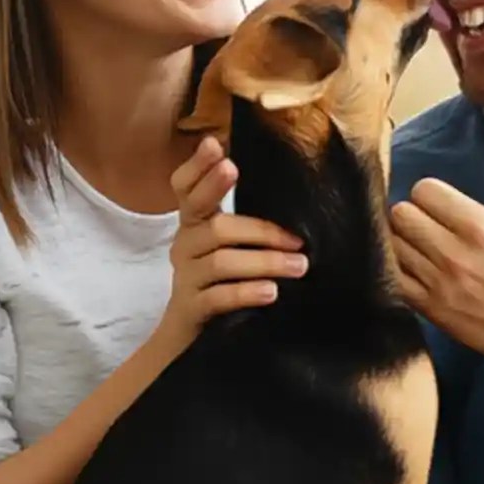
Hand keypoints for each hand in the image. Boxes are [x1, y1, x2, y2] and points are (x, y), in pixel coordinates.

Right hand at [157, 137, 307, 346]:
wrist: (187, 334)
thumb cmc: (220, 282)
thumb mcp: (230, 246)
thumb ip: (249, 222)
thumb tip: (297, 204)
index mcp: (193, 223)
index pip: (185, 188)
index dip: (198, 168)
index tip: (217, 148)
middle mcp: (184, 245)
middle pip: (217, 227)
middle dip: (261, 231)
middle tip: (298, 242)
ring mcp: (186, 277)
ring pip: (222, 262)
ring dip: (265, 262)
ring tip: (299, 267)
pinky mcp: (191, 308)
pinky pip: (219, 296)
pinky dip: (247, 293)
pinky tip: (271, 292)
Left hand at [389, 114, 483, 395]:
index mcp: (480, 227)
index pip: (424, 191)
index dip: (431, 193)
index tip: (445, 203)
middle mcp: (455, 256)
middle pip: (401, 215)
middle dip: (414, 213)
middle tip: (431, 223)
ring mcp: (439, 286)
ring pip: (393, 245)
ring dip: (404, 241)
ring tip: (423, 244)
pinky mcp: (430, 310)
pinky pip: (392, 278)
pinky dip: (397, 268)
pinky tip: (415, 267)